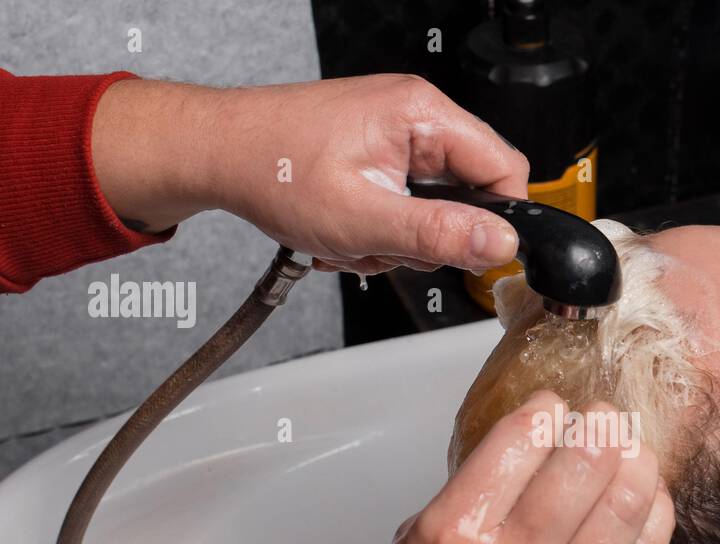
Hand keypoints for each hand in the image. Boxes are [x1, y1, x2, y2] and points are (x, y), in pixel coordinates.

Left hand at [92, 74, 528, 274]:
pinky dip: (379, 230)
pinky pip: (404, 205)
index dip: (497, 220)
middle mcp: (414, 116)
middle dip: (432, 236)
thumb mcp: (364, 218)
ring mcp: (394, 136)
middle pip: (469, 193)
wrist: (215, 155)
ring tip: (354, 238)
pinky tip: (346, 232)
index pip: (503, 169)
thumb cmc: (273, 169)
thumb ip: (439, 234)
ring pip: (434, 207)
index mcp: (422, 114)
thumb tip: (500, 243)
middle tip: (388, 244)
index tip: (471, 254)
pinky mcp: (376, 155)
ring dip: (399, 239)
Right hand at [321, 391, 674, 543]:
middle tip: (604, 421)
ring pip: (624, 507)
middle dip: (601, 428)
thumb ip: (461, 504)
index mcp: (457, 531)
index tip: (552, 410)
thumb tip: (512, 465)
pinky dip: (654, 520)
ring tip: (632, 454)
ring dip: (635, 466)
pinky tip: (649, 502)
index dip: (544, 413)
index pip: (519, 442)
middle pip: (584, 464)